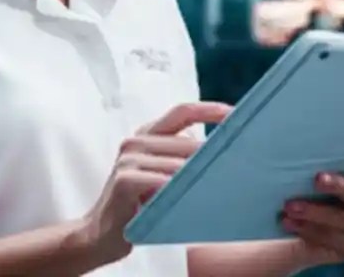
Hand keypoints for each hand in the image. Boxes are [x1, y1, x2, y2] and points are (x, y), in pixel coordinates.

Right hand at [76, 102, 232, 263]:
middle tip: (243, 162)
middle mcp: (135, 142)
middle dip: (214, 153)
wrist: (101, 233)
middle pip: (186, 140)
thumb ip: (180, 159)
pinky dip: (179, 189)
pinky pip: (162, 181)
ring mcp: (128, 160)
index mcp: (146, 135)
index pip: (182, 111)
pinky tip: (192, 197)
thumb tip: (222, 152)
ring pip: (178, 162)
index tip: (237, 114)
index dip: (210, 109)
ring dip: (201, 175)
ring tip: (224, 184)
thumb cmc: (137, 204)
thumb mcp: (160, 176)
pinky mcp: (125, 180)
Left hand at [281, 136, 343, 269]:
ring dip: (317, 214)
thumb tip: (314, 130)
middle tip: (317, 179)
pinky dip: (308, 230)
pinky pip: (332, 241)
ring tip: (290, 206)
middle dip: (341, 187)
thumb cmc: (326, 191)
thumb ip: (336, 160)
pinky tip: (289, 222)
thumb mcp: (334, 175)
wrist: (316, 230)